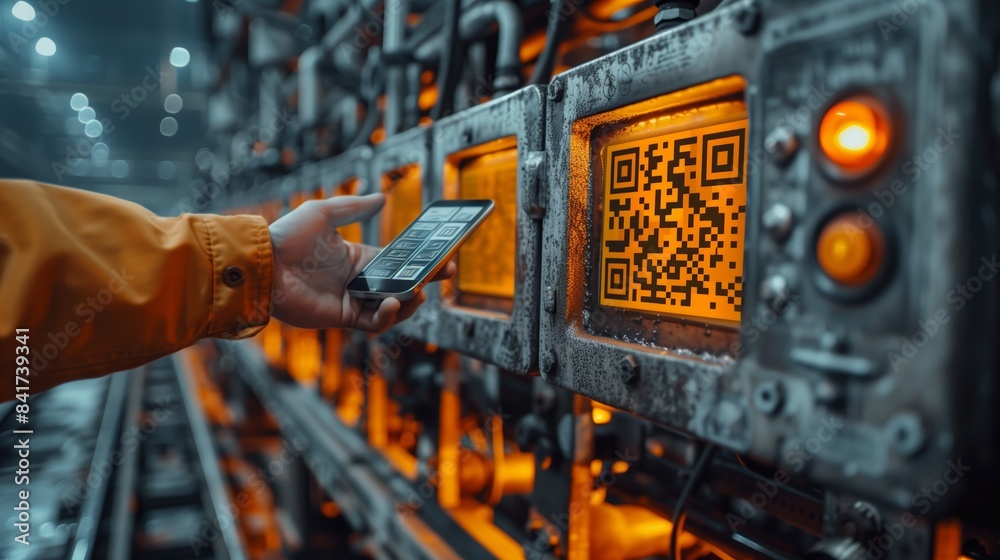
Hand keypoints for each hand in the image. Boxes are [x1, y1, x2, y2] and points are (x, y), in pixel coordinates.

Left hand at [267, 193, 454, 331]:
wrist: (262, 264)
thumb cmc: (287, 237)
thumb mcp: (324, 213)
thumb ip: (354, 207)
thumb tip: (382, 197)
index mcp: (357, 257)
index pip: (397, 262)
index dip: (419, 260)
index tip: (441, 253)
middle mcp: (357, 281)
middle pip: (401, 285)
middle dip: (426, 280)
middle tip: (446, 271)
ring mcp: (351, 301)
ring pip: (392, 308)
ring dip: (410, 301)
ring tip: (418, 290)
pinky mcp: (342, 318)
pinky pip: (373, 323)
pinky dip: (387, 316)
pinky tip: (393, 303)